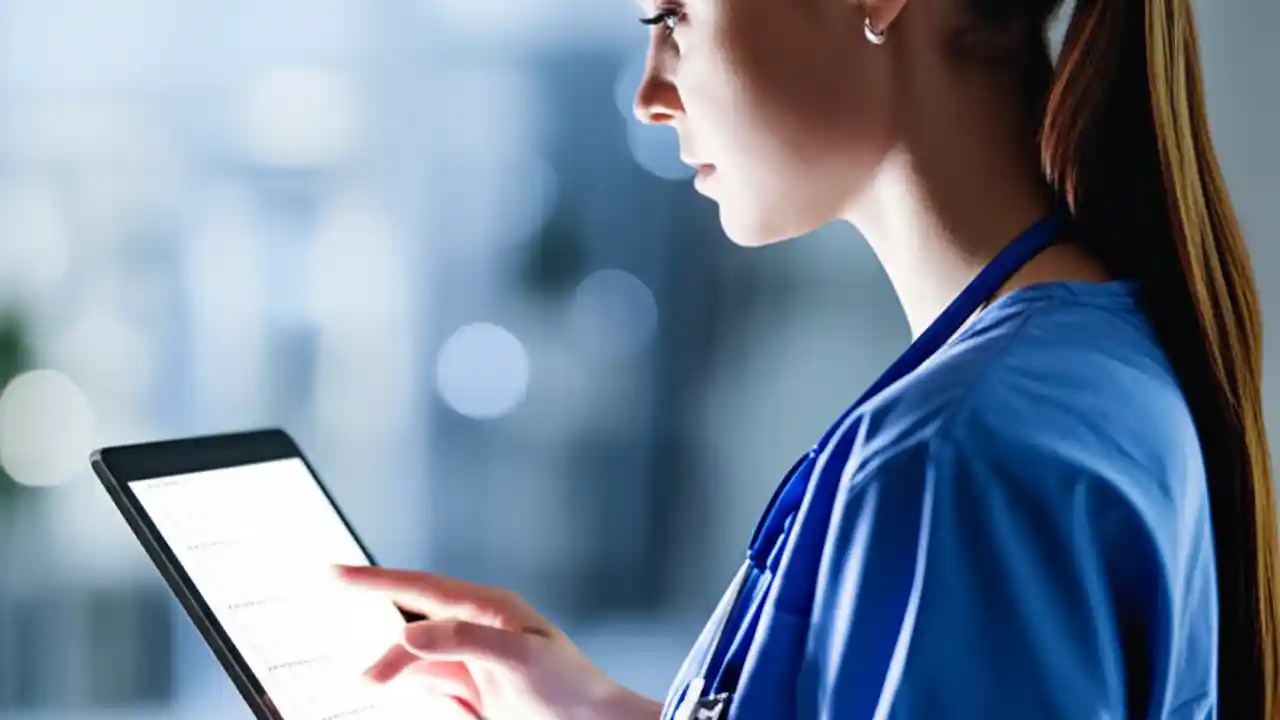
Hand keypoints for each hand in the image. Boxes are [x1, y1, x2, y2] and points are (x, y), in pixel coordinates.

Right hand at [333, 565, 661, 719]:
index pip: (420, 587)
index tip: (333, 572)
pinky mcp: (470, 691)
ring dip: (390, 673)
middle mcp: (474, 629)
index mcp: (488, 608)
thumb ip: (463, 641)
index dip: (374, 580)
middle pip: (409, 624)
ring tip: (366, 688)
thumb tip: (410, 632)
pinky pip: (426, 684)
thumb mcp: (518, 658)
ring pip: (413, 661)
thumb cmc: (568, 687)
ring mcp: (470, 661)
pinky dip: (407, 689)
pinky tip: (406, 696)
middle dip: (376, 636)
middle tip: (348, 653)